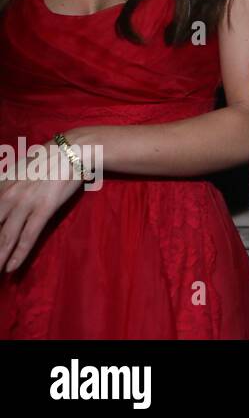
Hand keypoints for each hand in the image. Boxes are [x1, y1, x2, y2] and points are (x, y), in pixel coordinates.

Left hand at [0, 143, 85, 272]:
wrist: (73, 149)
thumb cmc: (48, 159)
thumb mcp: (18, 170)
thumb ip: (6, 186)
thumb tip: (1, 196)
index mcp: (0, 186)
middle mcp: (7, 196)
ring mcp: (25, 203)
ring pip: (5, 238)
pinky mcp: (43, 209)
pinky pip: (28, 237)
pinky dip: (18, 255)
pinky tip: (11, 268)